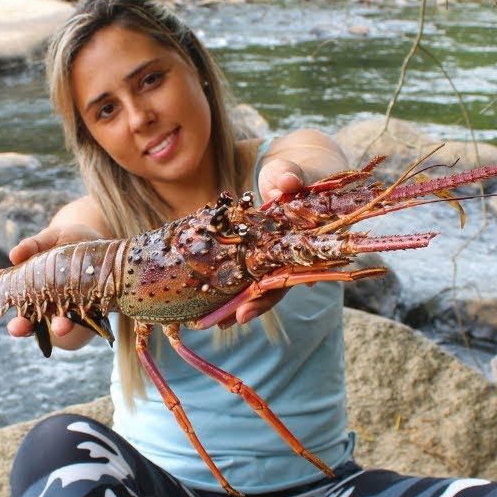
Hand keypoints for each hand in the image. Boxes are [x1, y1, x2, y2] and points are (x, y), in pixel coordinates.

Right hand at [0, 223, 101, 339]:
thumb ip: (34, 245)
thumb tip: (13, 255)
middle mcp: (45, 304)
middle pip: (25, 322)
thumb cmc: (72, 240)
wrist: (108, 242)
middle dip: (20, 328)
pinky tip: (88, 318)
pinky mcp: (94, 312)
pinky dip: (88, 322)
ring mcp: (68, 310)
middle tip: (17, 327)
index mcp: (27, 288)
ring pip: (56, 326)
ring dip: (58, 327)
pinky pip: (89, 323)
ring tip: (62, 324)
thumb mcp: (53, 237)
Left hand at [212, 158, 309, 328]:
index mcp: (294, 245)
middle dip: (242, 308)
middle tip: (217, 323)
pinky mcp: (246, 252)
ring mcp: (263, 257)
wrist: (286, 177)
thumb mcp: (292, 173)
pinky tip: (202, 299)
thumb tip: (286, 181)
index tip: (244, 313)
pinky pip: (235, 271)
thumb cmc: (291, 175)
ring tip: (205, 321)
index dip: (264, 298)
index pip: (283, 278)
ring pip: (249, 286)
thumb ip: (290, 176)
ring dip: (230, 304)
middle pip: (264, 290)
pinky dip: (221, 285)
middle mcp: (280, 257)